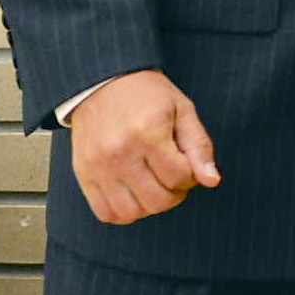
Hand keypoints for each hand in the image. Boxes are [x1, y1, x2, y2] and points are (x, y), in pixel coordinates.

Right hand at [69, 69, 219, 224]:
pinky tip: (133, 194)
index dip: (191, 176)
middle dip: (173, 195)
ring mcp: (98, 165)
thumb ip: (199, 146)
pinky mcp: (83, 173)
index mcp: (148, 132)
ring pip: (131, 213)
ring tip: (153, 186)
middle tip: (172, 177)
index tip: (186, 164)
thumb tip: (211, 181)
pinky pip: (105, 212)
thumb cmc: (148, 95)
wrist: (104, 81)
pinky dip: (123, 212)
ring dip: (149, 206)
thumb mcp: (182, 110)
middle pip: (156, 201)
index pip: (179, 177)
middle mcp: (119, 151)